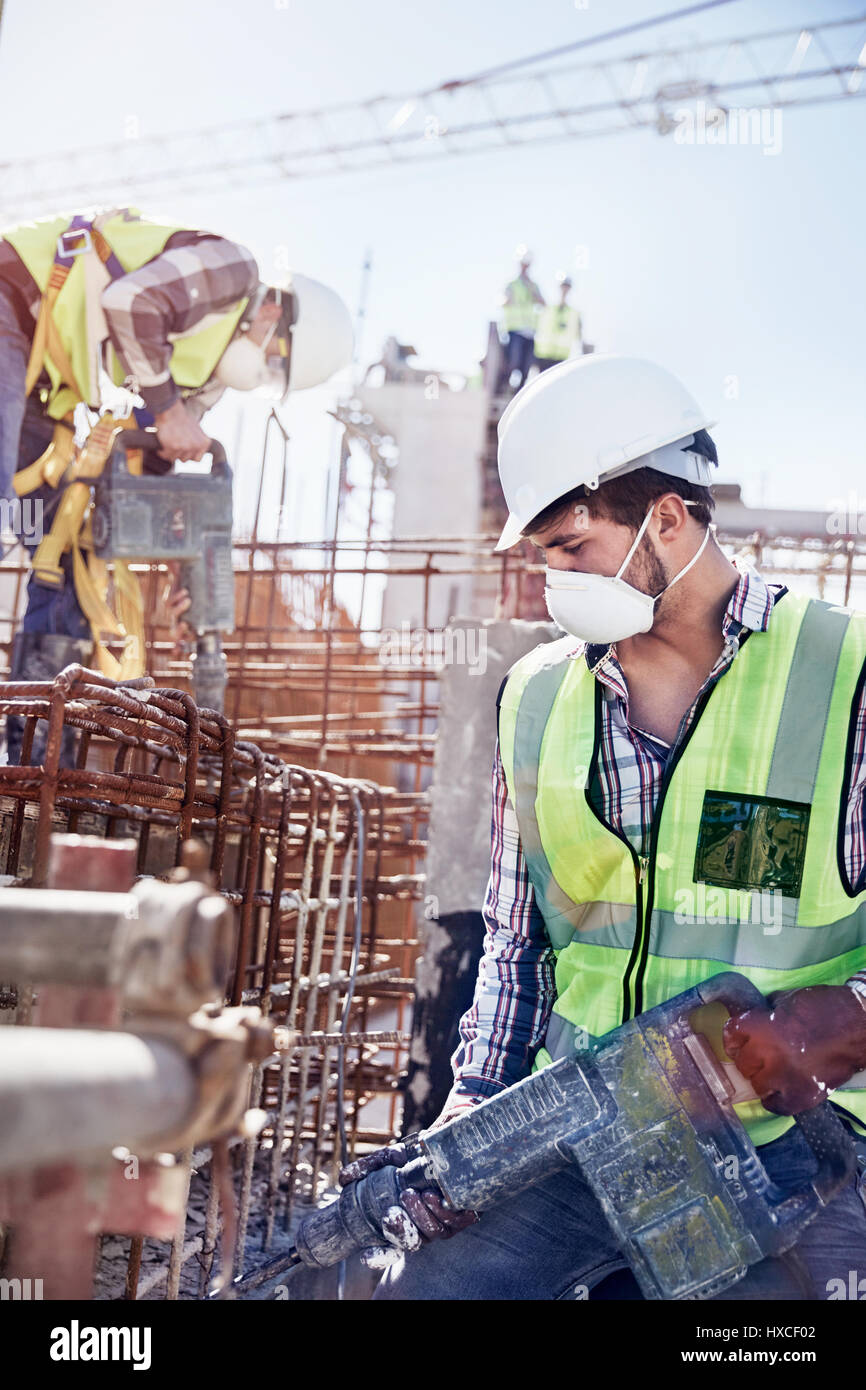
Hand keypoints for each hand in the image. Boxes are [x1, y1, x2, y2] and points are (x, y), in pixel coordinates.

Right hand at [153, 400, 210, 462]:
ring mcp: (185, 447)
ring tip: (168, 440)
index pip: (197, 459)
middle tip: (174, 442)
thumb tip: (193, 452)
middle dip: (178, 453)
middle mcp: (196, 446)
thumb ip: (197, 442)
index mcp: (204, 443)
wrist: (171, 410)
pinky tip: (163, 442)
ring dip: (169, 452)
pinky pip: (165, 455)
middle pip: (184, 459)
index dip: (188, 455)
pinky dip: (162, 451)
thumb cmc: (181, 418)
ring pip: (174, 458)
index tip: (183, 448)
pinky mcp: (173, 447)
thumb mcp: (196, 431)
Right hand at [162, 560, 192, 652]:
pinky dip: (176, 648)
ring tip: (187, 625)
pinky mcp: (185, 635)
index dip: (176, 598)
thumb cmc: (186, 592)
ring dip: (179, 630)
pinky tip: (177, 652)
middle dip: (179, 608)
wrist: (194, 606)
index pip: (169, 603)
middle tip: (189, 599)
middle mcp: (173, 616)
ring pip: (174, 631)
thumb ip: (176, 571)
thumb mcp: (181, 581)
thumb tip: (173, 560)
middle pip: (172, 615)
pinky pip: (178, 644)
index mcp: (172, 605)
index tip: (186, 591)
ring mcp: (178, 626)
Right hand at [338, 1139, 478, 1269]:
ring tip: (416, 1195)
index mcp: (401, 1224)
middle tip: (392, 1211)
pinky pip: (458, 1221)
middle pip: (412, 1243)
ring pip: (434, 1233)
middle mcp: (421, 1228)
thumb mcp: (388, 1159)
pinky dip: (449, 1212)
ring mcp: (442, 1223)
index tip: (367, 1256)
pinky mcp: (464, 1213)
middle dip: (401, 1231)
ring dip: (423, 1218)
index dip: (378, 1257)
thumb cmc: (413, 1157)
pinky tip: (436, 1197)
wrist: (448, 1146)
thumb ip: (368, 1167)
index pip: (387, 1252)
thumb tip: (345, 1177)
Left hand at [723, 985, 865, 1114]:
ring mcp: (786, 1079)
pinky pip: (776, 1106)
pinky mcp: (803, 1097)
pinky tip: (780, 1090)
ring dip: (762, 1078)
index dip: (734, 1036)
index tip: (738, 1039)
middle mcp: (769, 1056)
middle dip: (749, 1057)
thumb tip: (753, 1021)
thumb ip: (766, 1012)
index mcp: (762, 1029)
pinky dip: (776, 1100)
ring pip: (757, 1086)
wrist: (860, 1027)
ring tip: (773, 1072)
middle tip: (760, 1054)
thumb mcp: (788, 1000)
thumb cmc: (826, 1007)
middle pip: (743, 1063)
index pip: (731, 1035)